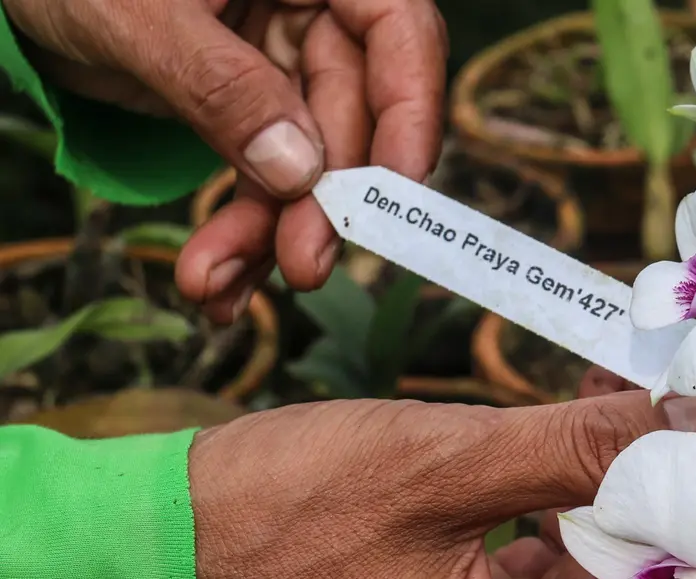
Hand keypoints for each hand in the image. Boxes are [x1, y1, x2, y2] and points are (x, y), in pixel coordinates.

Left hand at [4, 0, 446, 322]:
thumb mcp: (135, 14)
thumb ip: (221, 85)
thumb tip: (298, 169)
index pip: (397, 29)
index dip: (411, 110)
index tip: (390, 192)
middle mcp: (308, 9)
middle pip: (352, 113)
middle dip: (320, 200)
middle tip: (303, 264)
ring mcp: (279, 62)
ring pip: (306, 162)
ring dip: (270, 234)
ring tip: (219, 285)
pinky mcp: (246, 108)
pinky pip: (262, 177)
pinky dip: (242, 232)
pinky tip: (220, 278)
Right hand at [188, 369, 695, 578]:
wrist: (167, 536)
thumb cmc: (282, 516)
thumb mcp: (445, 466)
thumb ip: (579, 449)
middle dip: (683, 486)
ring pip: (599, 559)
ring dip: (631, 476)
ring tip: (673, 395)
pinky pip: (549, 550)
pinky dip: (577, 487)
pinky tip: (604, 421)